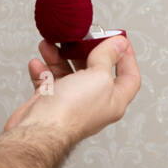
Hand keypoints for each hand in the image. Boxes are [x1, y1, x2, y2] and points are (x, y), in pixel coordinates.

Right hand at [4, 35, 140, 141]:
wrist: (38, 129)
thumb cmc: (71, 111)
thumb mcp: (98, 76)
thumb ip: (108, 57)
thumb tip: (118, 44)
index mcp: (114, 100)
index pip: (130, 77)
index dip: (127, 57)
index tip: (119, 41)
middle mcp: (94, 103)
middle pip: (96, 71)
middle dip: (87, 52)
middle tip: (82, 38)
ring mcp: (71, 103)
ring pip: (69, 73)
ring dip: (59, 56)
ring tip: (52, 44)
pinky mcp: (50, 103)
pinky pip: (48, 82)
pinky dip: (43, 70)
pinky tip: (37, 63)